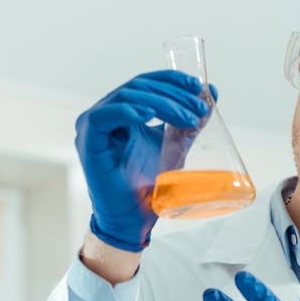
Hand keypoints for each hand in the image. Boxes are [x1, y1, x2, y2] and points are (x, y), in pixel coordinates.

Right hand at [75, 71, 215, 251]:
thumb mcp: (175, 148)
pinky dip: (126, 112)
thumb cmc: (149, 187)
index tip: (198, 87)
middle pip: (139, 87)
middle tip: (198, 110)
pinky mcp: (88, 142)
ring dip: (161, 104)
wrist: (133, 220)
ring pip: (127, 97)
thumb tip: (212, 95)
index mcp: (123, 112)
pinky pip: (103, 117)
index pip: (146, 83)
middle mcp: (105, 114)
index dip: (172, 80)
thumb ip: (188, 123)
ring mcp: (93, 126)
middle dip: (173, 95)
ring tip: (185, 119)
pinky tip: (147, 115)